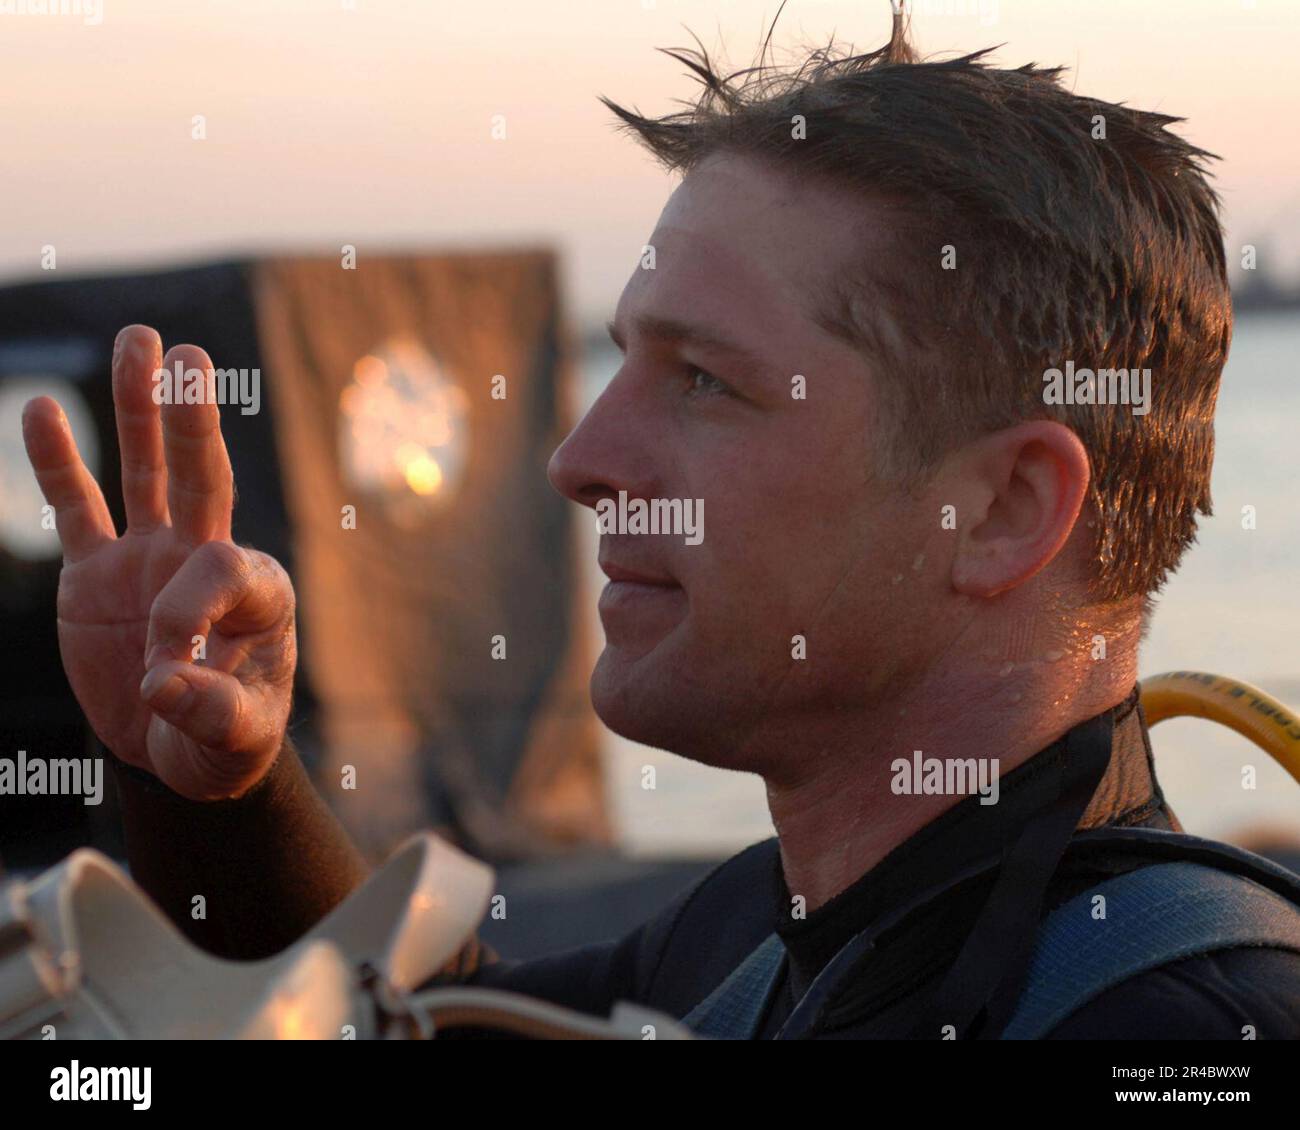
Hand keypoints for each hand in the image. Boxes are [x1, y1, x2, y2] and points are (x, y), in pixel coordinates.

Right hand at [22, 325, 296, 799]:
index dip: (186, 615)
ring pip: (144, 474)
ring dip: (140, 411)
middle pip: (201, 477)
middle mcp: (207, 559)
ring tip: (139, 342)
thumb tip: (163, 683)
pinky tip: (45, 410)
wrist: (181, 750)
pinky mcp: (98, 572)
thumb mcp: (237, 741)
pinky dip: (60, 463)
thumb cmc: (224, 742)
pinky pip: (77, 509)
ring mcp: (151, 557)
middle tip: (190, 353)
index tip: (162, 676)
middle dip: (193, 420)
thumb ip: (215, 712)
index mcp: (257, 593)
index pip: (221, 568)